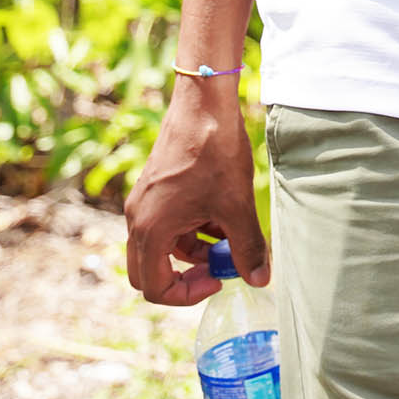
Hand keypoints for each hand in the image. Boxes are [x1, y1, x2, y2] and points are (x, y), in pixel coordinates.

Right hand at [124, 86, 265, 305]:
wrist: (204, 104)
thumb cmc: (215, 153)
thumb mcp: (237, 206)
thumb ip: (247, 247)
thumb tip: (260, 280)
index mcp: (150, 231)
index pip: (155, 288)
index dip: (188, 293)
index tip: (219, 278)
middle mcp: (138, 219)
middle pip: (151, 271)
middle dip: (187, 275)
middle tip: (220, 266)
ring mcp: (144, 203)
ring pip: (162, 245)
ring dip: (194, 249)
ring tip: (231, 233)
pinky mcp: (155, 189)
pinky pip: (167, 222)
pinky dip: (192, 227)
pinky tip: (223, 213)